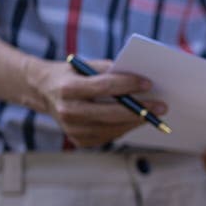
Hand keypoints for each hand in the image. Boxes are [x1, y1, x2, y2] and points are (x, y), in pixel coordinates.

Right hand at [26, 59, 165, 147]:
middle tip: (162, 106)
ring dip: (137, 121)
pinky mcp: (80, 141)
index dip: (128, 85)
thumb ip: (109, 70)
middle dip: (140, 109)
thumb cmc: (72, 75)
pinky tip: (138, 120)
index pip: (103, 87)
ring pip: (113, 128)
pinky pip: (110, 136)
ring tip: (154, 113)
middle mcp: (68, 112)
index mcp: (67, 89)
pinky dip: (126, 127)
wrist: (44, 92)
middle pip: (111, 113)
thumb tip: (140, 79)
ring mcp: (73, 130)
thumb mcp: (84, 64)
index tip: (149, 83)